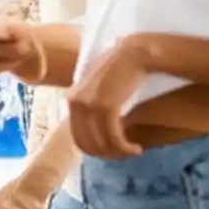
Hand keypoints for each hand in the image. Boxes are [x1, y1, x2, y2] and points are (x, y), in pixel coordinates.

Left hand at [67, 39, 147, 158]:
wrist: (133, 54)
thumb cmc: (119, 69)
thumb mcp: (98, 87)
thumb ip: (91, 104)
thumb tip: (94, 127)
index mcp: (72, 99)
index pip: (77, 137)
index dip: (95, 150)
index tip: (113, 151)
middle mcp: (75, 103)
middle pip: (87, 143)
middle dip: (107, 154)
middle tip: (125, 154)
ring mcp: (88, 104)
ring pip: (101, 142)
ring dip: (118, 152)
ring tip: (134, 151)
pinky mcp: (105, 106)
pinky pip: (113, 136)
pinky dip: (124, 147)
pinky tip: (136, 148)